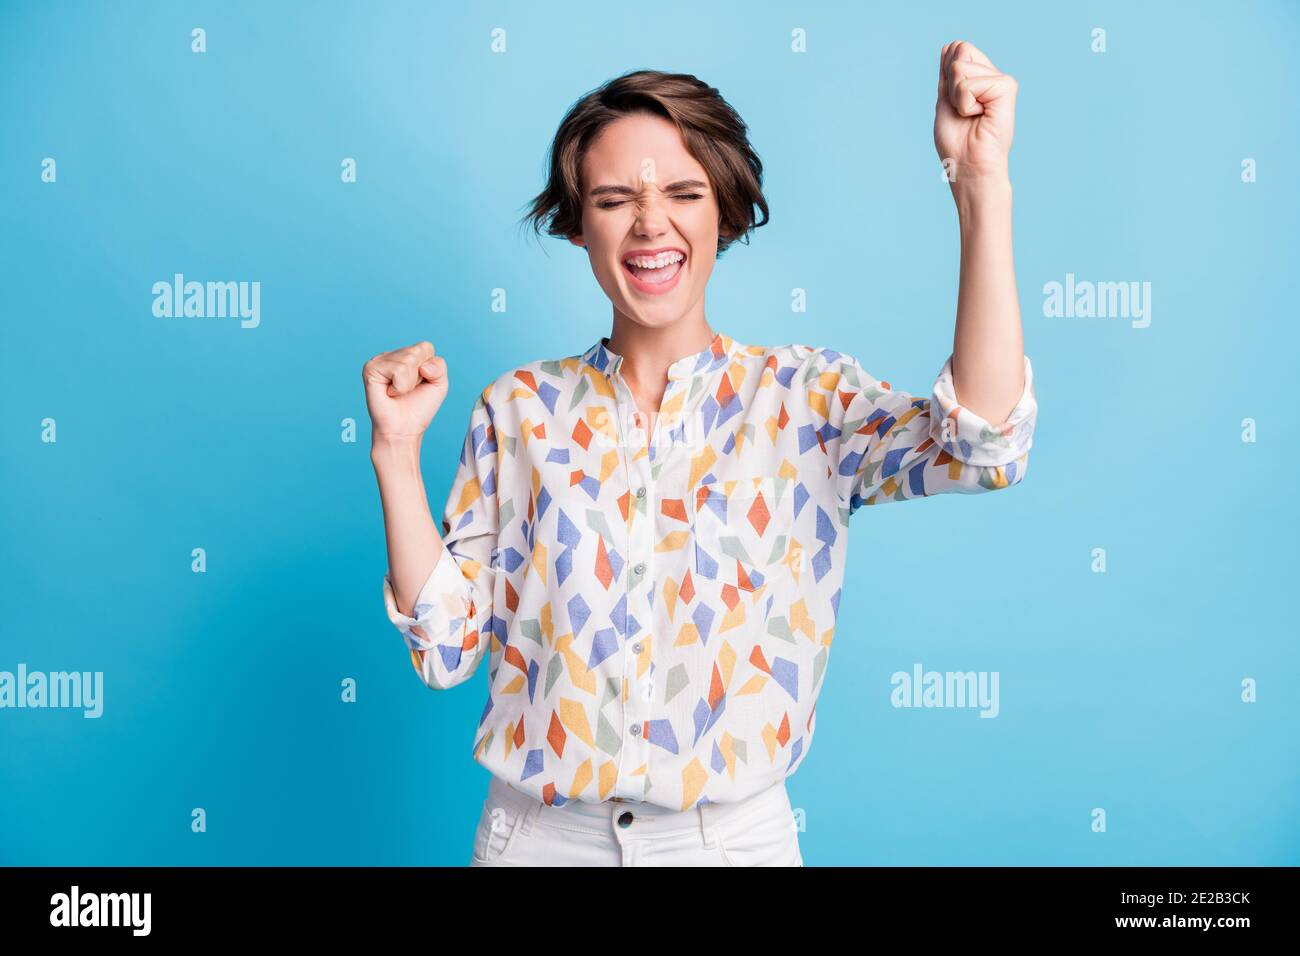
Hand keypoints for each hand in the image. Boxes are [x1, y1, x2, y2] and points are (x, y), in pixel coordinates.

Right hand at [362, 341, 448, 443]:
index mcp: (406, 355)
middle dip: (419, 376)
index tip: (420, 384)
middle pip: (418, 352)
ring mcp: (379, 360)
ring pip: (409, 360)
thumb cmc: (419, 408)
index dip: (429, 369)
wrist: (404, 429)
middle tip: (408, 390)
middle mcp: (391, 355)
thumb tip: (423, 365)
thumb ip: (439, 366)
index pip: (426, 347)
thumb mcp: (439, 384)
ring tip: (399, 392)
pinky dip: (400, 386)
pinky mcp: (371, 369)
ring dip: (409, 383)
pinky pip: (398, 370)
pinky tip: (391, 393)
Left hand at [933, 40, 1016, 186]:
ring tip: (971, 115)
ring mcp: (1001, 81)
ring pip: (960, 67)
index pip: (955, 49)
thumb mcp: (945, 102)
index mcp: (979, 78)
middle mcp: (992, 76)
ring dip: (956, 97)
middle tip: (963, 110)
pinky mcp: (1007, 87)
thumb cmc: (957, 143)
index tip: (953, 103)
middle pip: (959, 50)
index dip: (946, 74)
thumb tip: (950, 46)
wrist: (968, 166)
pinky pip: (970, 84)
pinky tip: (979, 116)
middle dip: (950, 84)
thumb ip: (948, 75)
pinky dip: (965, 104)